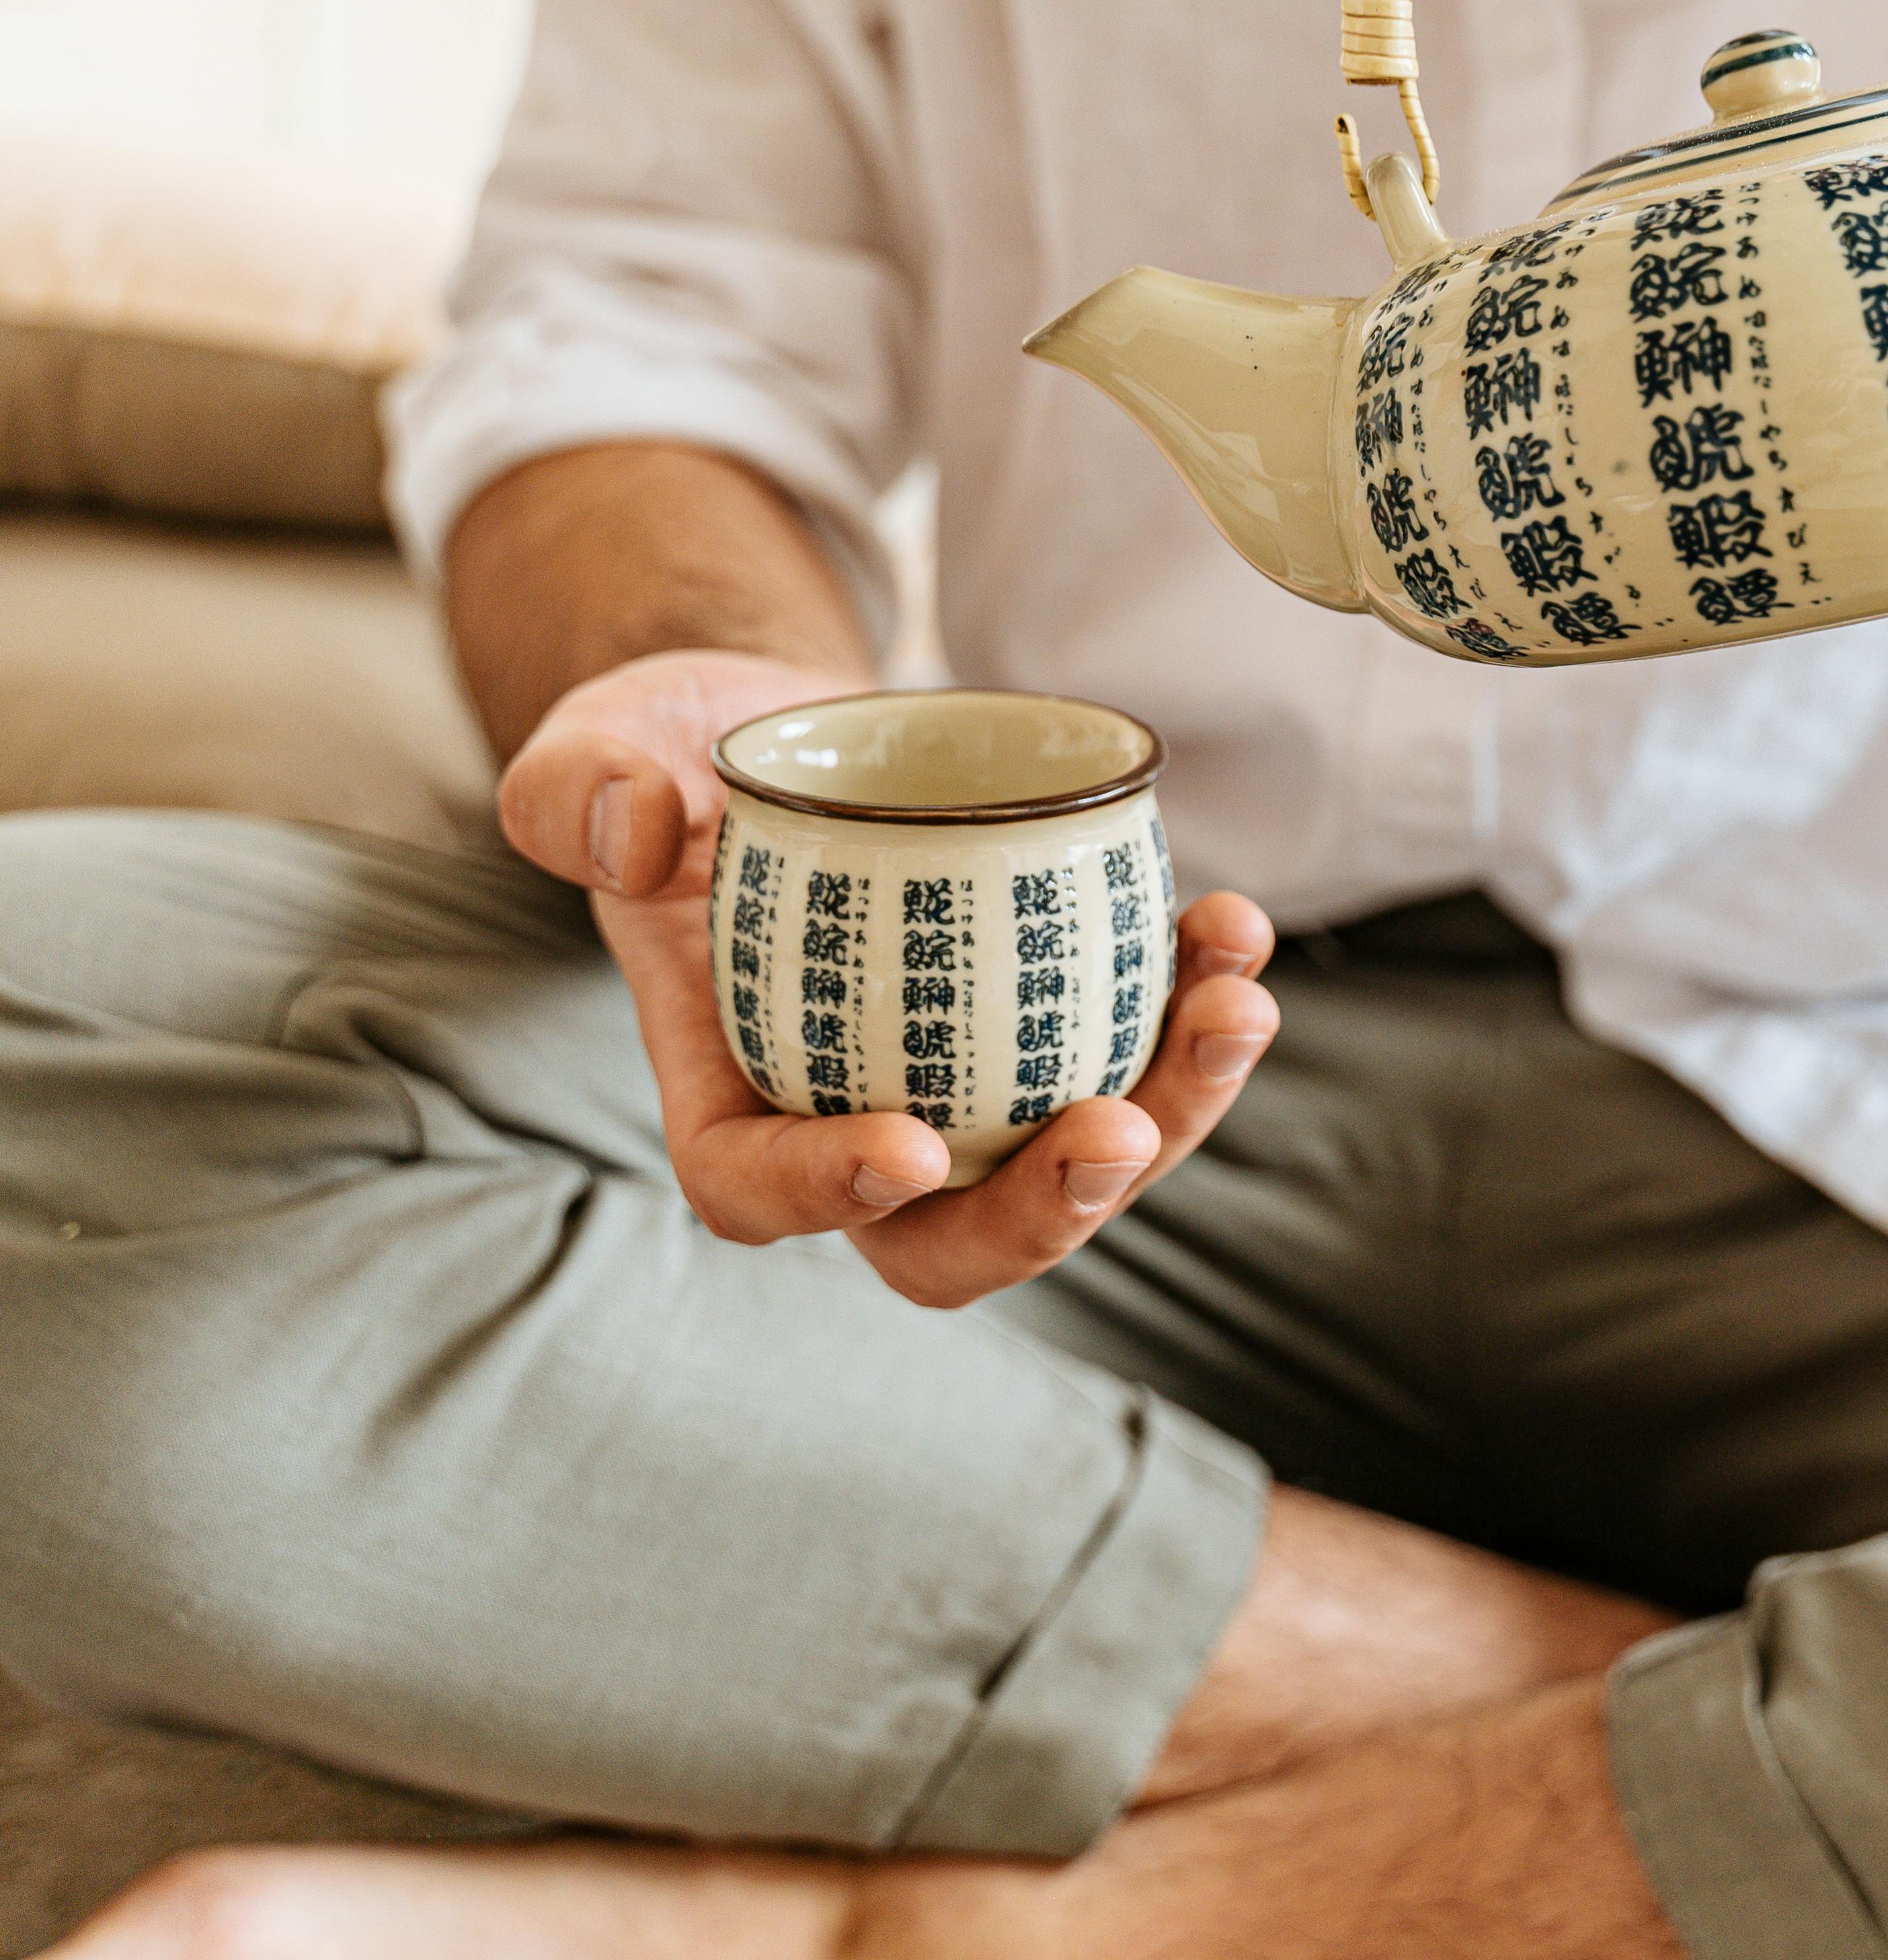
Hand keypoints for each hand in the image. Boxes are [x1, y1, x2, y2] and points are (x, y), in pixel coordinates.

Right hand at [497, 647, 1277, 1309]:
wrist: (781, 725)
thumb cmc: (672, 755)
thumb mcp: (602, 750)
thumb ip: (582, 790)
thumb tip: (637, 832)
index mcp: (724, 1088)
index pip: (754, 1188)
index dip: (828, 1195)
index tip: (909, 1146)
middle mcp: (853, 1116)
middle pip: (948, 1234)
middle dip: (1044, 1209)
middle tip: (1114, 1130)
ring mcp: (967, 1083)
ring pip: (1073, 1162)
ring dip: (1171, 1108)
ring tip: (1233, 1008)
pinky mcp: (1048, 1020)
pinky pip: (1134, 1053)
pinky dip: (1193, 1003)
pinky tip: (1234, 928)